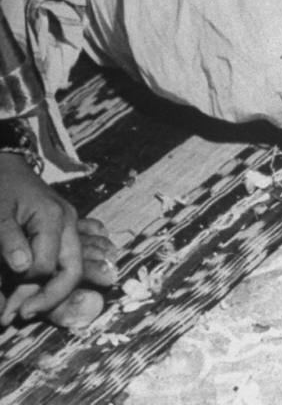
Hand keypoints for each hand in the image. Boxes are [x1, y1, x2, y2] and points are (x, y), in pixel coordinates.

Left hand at [0, 156, 117, 328]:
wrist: (6, 164)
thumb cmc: (1, 187)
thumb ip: (10, 240)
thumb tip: (23, 268)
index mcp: (53, 219)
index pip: (48, 266)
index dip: (27, 286)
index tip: (6, 306)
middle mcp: (68, 222)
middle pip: (73, 268)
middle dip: (52, 296)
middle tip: (22, 314)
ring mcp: (69, 223)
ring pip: (75, 262)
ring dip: (58, 287)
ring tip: (34, 307)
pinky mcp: (63, 225)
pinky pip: (77, 250)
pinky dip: (73, 268)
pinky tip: (75, 280)